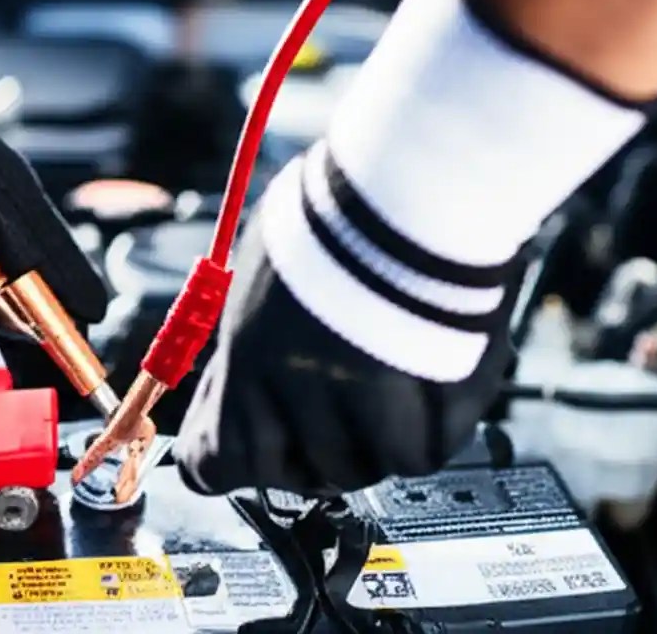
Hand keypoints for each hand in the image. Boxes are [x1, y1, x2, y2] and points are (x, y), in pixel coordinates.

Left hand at [173, 147, 521, 496]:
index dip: (233, 461)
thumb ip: (245, 351)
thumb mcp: (259, 276)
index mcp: (249, 355)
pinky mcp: (442, 398)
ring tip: (390, 373)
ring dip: (377, 436)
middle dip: (313, 451)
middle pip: (300, 475)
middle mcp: (305, 384)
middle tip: (335, 407)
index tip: (253, 449)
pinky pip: (428, 448)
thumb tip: (229, 395)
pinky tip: (427, 372)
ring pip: (370, 467)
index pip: (215, 464)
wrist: (420, 181)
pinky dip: (430, 423)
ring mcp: (376, 396)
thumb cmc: (335, 216)